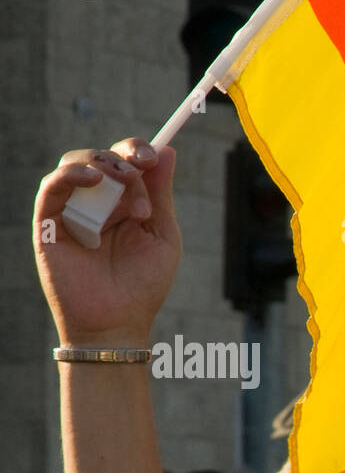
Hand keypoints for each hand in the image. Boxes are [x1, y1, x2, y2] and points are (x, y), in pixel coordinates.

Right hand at [33, 139, 180, 347]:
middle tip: (140, 176)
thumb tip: (168, 150)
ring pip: (75, 164)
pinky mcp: (48, 223)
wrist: (118, 323)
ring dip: (103, 166)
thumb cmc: (143, 285)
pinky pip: (52, 187)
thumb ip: (160, 193)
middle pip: (102, 158)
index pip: (125, 162)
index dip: (137, 150)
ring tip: (125, 185)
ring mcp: (71, 211)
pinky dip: (70, 174)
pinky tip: (94, 179)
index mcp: (124, 204)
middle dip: (124, 161)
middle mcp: (96, 203)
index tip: (155, 156)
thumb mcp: (161, 234)